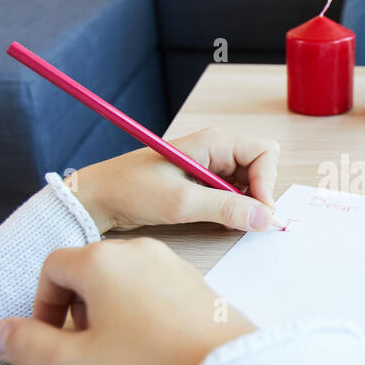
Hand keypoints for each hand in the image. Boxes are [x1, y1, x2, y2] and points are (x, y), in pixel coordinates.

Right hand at [0, 237, 254, 364]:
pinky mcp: (196, 282)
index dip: (41, 305)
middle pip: (88, 269)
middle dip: (75, 307)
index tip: (48, 338)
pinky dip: (141, 310)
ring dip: (108, 309)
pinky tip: (150, 346)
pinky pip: (154, 287)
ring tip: (116, 349)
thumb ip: (27, 347)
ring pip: (122, 277)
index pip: (52, 267)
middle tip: (82, 346)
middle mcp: (137, 249)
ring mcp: (171, 262)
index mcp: (101, 260)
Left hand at [71, 127, 279, 234]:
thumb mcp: (182, 203)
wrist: (98, 198)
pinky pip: (233, 195)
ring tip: (227, 222)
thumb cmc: (131, 190)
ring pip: (250, 184)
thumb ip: (227, 210)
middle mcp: (216, 150)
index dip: (267, 183)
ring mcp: (211, 167)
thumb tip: (266, 219)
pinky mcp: (203, 184)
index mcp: (214, 142)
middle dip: (259, 196)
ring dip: (245, 206)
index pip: (265, 153)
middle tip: (244, 220)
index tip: (258, 212)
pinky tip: (218, 222)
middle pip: (262, 168)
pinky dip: (233, 211)